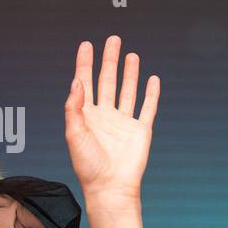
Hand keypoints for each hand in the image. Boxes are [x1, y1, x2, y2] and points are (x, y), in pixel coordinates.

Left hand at [64, 36, 158, 204]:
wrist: (110, 188)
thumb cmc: (88, 166)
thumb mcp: (74, 134)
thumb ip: (74, 107)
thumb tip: (77, 81)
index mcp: (86, 116)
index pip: (85, 83)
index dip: (85, 63)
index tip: (86, 45)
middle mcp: (105, 116)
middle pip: (107, 81)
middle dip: (109, 60)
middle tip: (112, 39)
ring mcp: (124, 123)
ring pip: (127, 91)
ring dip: (129, 73)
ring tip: (130, 54)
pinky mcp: (141, 131)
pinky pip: (147, 108)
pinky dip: (151, 94)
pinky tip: (152, 79)